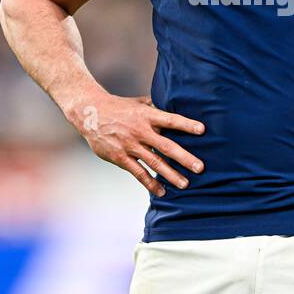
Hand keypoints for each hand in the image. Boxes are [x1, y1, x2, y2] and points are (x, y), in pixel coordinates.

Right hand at [71, 91, 205, 196]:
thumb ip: (157, 106)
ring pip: (154, 162)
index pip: (171, 119)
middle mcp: (140, 131)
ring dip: (171, 175)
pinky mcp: (120, 157)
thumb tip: (177, 103)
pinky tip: (162, 191)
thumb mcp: (139, 102)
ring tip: (185, 184)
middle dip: (184, 157)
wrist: (90, 113)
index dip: (186, 125)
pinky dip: (150, 183)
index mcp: (147, 115)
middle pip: (166, 146)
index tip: (202, 130)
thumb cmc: (119, 107)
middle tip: (200, 167)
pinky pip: (138, 172)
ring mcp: (130, 145)